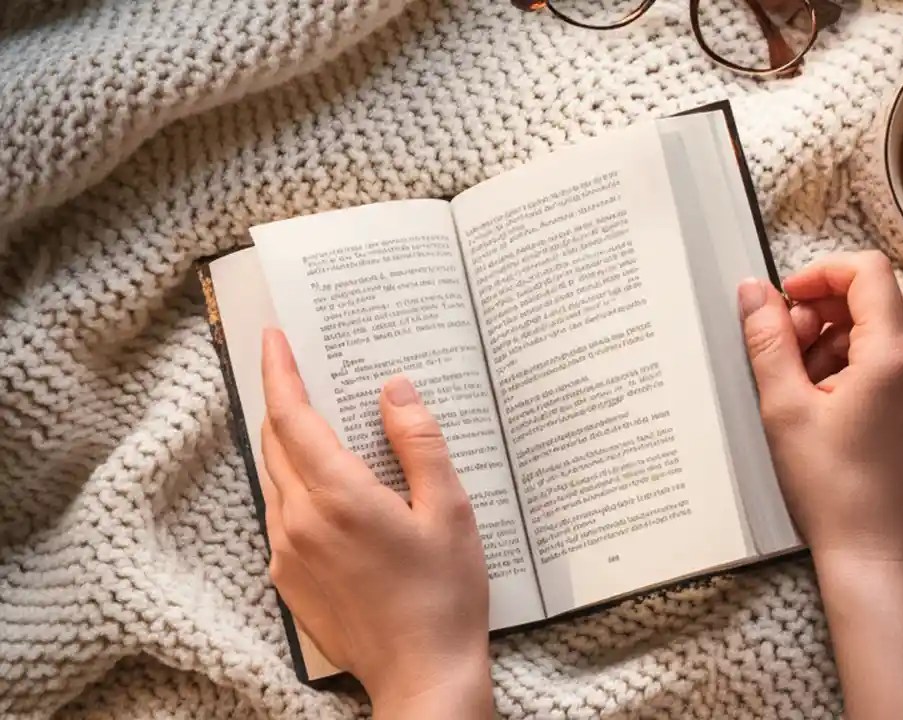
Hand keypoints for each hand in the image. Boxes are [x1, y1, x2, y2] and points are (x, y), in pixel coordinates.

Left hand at [259, 328, 492, 718]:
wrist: (423, 675)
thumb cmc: (444, 595)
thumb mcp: (449, 510)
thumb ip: (419, 443)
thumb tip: (393, 389)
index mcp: (338, 497)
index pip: (293, 417)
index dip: (280, 371)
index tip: (273, 336)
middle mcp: (299, 522)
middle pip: (276, 444)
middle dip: (283, 401)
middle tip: (299, 369)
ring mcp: (288, 555)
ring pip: (275, 480)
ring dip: (289, 446)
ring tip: (320, 425)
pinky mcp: (288, 581)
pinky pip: (280, 516)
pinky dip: (295, 487)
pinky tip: (328, 490)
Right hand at [738, 251, 902, 564]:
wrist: (872, 551)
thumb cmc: (829, 486)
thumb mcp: (784, 406)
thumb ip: (768, 338)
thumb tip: (754, 291)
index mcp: (896, 353)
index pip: (867, 270)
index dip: (821, 273)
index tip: (789, 301)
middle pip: (879, 298)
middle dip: (827, 311)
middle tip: (789, 350)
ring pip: (891, 329)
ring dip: (844, 339)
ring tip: (810, 385)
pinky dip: (868, 365)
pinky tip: (837, 406)